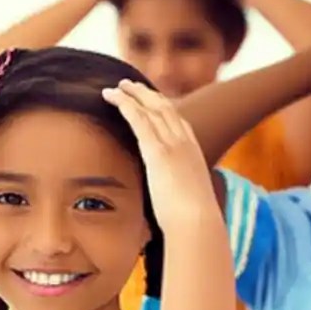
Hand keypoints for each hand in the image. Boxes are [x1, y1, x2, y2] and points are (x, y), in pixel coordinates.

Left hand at [103, 79, 215, 230]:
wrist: (197, 224)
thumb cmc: (192, 222)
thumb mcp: (188, 202)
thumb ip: (179, 194)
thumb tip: (172, 204)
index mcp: (194, 154)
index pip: (178, 122)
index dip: (163, 108)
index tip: (151, 101)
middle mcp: (185, 143)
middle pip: (165, 108)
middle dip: (146, 94)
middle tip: (130, 85)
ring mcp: (172, 145)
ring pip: (150, 109)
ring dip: (132, 94)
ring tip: (116, 86)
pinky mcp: (157, 152)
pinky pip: (138, 120)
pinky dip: (125, 104)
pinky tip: (113, 97)